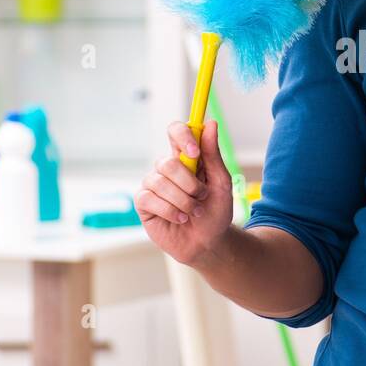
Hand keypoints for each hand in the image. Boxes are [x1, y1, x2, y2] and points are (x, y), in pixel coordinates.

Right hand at [134, 119, 232, 265]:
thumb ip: (213, 154)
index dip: (182, 136)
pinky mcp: (144, 203)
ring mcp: (153, 185)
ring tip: (194, 212)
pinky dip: (170, 210)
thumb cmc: (215, 211)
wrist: (209, 242)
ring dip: (183, 201)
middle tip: (202, 196)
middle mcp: (166, 169)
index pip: (176, 132)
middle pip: (167, 162)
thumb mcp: (221, 182)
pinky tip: (180, 218)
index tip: (195, 152)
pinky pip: (149, 198)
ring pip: (160, 182)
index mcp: (186, 158)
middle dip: (189, 184)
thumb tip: (210, 123)